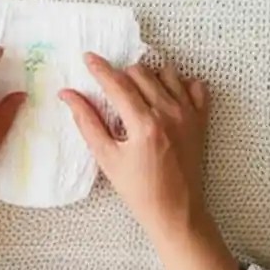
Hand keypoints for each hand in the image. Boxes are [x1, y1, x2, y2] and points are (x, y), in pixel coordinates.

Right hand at [60, 53, 237, 269]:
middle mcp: (169, 113)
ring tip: (139, 94)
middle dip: (122, 74)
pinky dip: (180, 84)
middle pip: (141, 72)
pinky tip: (167, 97)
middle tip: (113, 89)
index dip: (100, 68)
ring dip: (149, 76)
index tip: (88, 58)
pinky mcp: (201, 119)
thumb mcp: (107, 158)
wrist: (177, 211)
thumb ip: (87, 122)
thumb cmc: (139, 189)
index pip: (117, 83)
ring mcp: (188, 114)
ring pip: (167, 72)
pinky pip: (194, 85)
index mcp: (144, 124)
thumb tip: (68, 94)